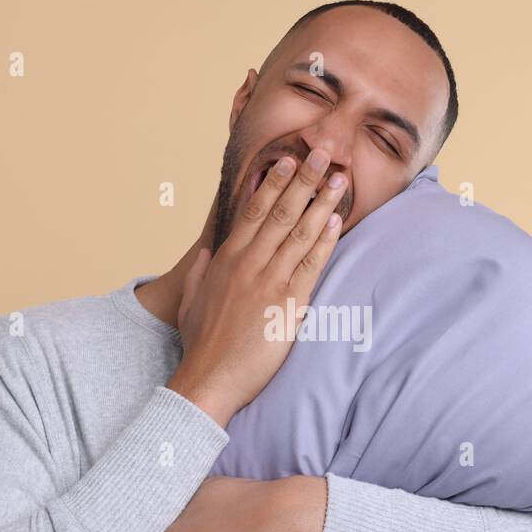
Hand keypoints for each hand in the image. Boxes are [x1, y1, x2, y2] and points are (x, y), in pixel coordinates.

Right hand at [166, 148, 347, 426]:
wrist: (208, 378)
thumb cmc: (200, 345)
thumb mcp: (191, 302)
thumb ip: (199, 273)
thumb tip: (205, 253)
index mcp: (226, 259)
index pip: (253, 210)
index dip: (274, 182)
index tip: (288, 160)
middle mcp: (248, 263)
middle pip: (281, 211)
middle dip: (305, 179)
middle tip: (324, 152)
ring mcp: (269, 282)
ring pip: (299, 232)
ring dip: (322, 202)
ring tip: (340, 179)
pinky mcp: (288, 305)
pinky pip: (311, 266)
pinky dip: (325, 241)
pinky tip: (337, 221)